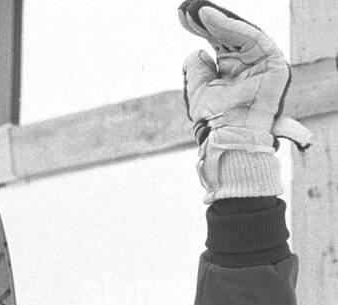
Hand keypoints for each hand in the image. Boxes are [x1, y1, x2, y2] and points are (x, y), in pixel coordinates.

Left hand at [178, 1, 310, 200]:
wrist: (228, 139)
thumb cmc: (213, 120)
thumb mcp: (198, 90)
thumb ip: (197, 69)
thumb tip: (196, 51)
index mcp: (232, 69)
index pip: (217, 41)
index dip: (200, 27)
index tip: (182, 14)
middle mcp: (248, 64)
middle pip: (229, 34)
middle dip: (208, 19)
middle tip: (187, 7)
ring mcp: (262, 64)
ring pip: (240, 33)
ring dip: (218, 19)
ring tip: (196, 10)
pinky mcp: (275, 65)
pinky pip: (254, 39)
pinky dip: (232, 27)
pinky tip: (211, 18)